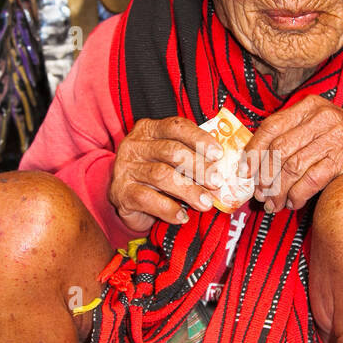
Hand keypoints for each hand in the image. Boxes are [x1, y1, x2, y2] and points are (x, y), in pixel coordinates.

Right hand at [109, 116, 225, 232]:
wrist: (125, 198)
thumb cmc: (155, 176)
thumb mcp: (170, 160)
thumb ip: (190, 157)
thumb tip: (222, 168)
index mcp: (149, 130)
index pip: (176, 126)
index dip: (199, 138)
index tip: (218, 154)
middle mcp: (135, 145)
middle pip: (171, 151)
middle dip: (198, 167)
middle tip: (216, 182)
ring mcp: (125, 168)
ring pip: (161, 175)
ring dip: (188, 190)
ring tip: (205, 203)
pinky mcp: (120, 192)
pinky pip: (147, 199)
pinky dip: (168, 209)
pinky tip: (182, 216)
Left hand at [240, 96, 342, 211]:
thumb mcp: (318, 129)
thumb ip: (291, 137)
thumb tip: (253, 165)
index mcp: (310, 106)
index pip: (271, 127)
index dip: (253, 151)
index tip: (243, 172)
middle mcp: (323, 116)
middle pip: (279, 150)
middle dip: (265, 178)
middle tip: (260, 196)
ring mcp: (337, 135)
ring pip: (293, 166)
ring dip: (279, 191)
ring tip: (274, 205)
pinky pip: (311, 179)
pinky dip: (298, 195)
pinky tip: (294, 203)